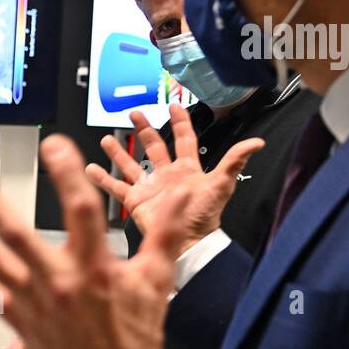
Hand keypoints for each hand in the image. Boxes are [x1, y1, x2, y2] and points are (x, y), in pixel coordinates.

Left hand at [0, 135, 192, 348]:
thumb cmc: (137, 334)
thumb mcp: (156, 280)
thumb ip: (165, 234)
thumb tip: (183, 198)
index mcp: (95, 267)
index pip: (80, 210)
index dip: (66, 174)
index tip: (53, 145)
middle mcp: (60, 281)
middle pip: (17, 233)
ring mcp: (35, 301)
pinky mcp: (20, 320)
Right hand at [84, 105, 263, 252]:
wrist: (188, 242)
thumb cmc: (205, 215)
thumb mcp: (221, 184)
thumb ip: (234, 161)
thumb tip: (256, 143)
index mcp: (186, 169)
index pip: (183, 138)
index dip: (179, 121)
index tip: (173, 106)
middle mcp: (166, 175)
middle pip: (153, 146)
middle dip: (144, 129)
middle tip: (135, 114)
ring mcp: (149, 188)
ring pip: (131, 164)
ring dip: (119, 152)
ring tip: (107, 139)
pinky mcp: (135, 201)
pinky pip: (116, 187)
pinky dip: (103, 179)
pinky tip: (92, 169)